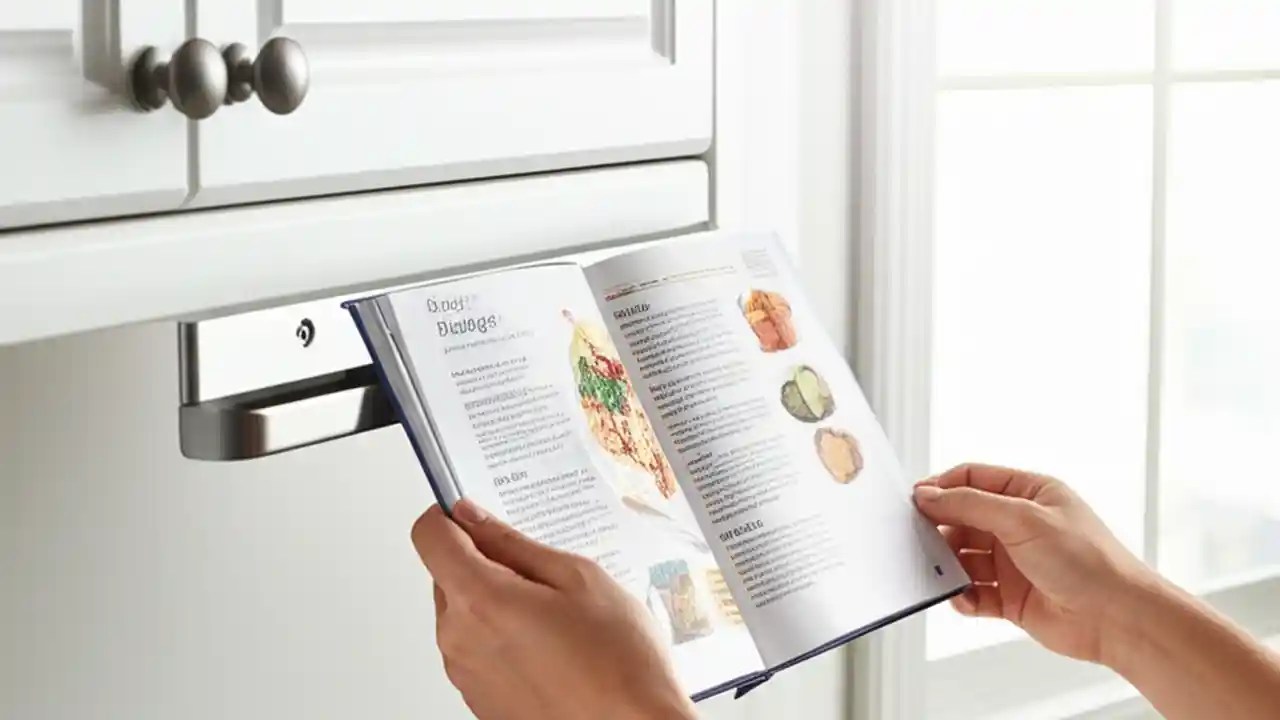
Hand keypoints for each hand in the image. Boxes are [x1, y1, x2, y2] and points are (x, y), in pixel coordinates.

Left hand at [411, 500, 695, 719]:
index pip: (429, 536)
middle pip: (446, 575)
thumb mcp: (577, 578)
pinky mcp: (478, 700)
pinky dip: (503, 638)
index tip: (474, 515)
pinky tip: (551, 647)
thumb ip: (514, 543)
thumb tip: (474, 518)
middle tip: (543, 576)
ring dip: (496, 603)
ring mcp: (466, 675)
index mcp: (481, 600)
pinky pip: (477, 649)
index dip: (450, 517)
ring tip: (557, 619)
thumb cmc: (620, 662)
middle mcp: (460, 640)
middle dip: (485, 563)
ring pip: (464, 613)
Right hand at [913, 464, 1159, 662]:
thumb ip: (970, 505)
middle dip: (941, 529)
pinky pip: (973, 593)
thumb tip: (928, 494)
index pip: (974, 479)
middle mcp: (1020, 525)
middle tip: (920, 538)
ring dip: (950, 566)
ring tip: (943, 573)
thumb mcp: (1023, 518)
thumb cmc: (1089, 561)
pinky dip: (963, 596)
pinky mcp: (1011, 597)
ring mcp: (1015, 562)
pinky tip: (964, 598)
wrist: (1118, 618)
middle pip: (963, 519)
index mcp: (1030, 493)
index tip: (916, 500)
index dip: (943, 487)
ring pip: (964, 557)